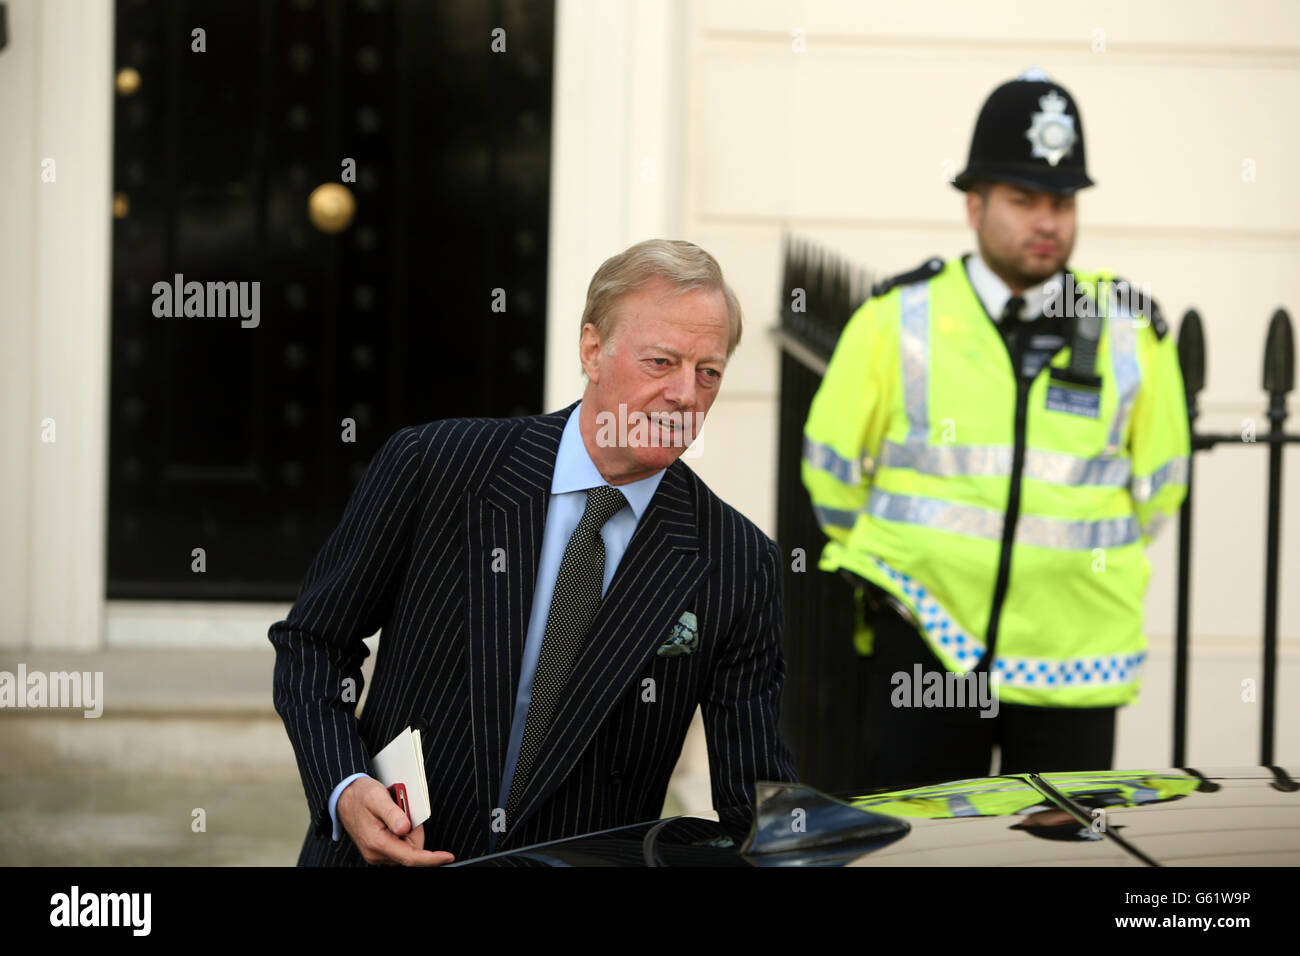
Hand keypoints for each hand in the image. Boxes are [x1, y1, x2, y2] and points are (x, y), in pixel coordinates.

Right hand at [338, 777, 454, 865]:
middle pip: (412, 850)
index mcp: (377, 842)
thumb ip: (393, 814)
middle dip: (415, 831)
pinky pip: (399, 845)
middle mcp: (376, 853)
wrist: (343, 796)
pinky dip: (402, 833)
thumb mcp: (377, 797)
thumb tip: (406, 828)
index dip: (431, 858)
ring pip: (406, 848)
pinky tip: (393, 821)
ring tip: (395, 813)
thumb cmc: (359, 795)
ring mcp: (376, 853)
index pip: (410, 857)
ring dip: (408, 832)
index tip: (447, 856)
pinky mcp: (378, 850)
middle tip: (404, 810)